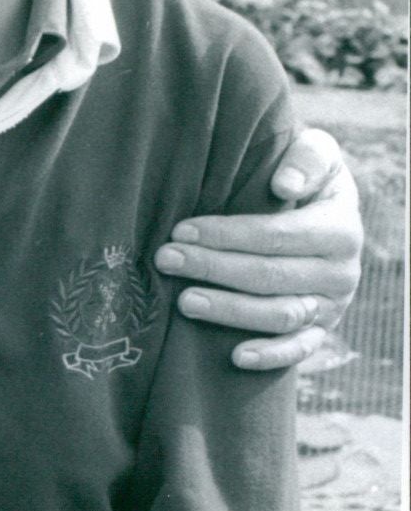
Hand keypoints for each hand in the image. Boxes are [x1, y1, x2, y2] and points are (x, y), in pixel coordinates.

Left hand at [155, 126, 362, 369]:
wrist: (325, 212)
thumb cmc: (306, 178)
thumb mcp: (318, 153)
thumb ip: (308, 157)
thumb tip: (285, 183)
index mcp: (340, 227)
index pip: (278, 235)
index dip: (227, 235)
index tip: (181, 230)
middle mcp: (342, 271)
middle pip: (270, 276)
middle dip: (214, 268)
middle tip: (167, 260)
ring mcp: (332, 305)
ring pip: (279, 315)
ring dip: (230, 311)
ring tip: (184, 302)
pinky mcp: (321, 330)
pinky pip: (299, 350)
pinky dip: (271, 356)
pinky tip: (235, 356)